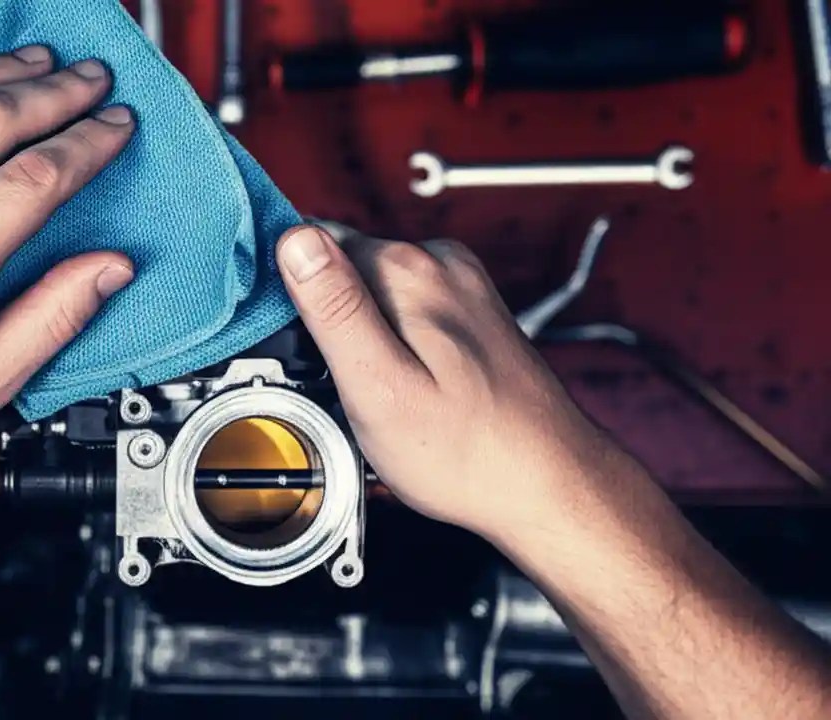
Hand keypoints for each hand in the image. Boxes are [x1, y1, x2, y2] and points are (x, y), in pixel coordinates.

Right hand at [276, 225, 622, 537]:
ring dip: (358, 334)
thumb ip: (333, 307)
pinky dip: (390, 343)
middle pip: (341, 267)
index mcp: (408, 272)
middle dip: (324, 318)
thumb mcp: (377, 385)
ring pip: (373, 292)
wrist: (548, 484)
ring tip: (373, 390)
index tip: (296, 346)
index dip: (286, 295)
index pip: (310, 242)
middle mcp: (439, 265)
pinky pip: (405, 311)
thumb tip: (294, 238)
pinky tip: (401, 385)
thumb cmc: (469, 452)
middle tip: (337, 382)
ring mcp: (460, 287)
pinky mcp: (470, 314)